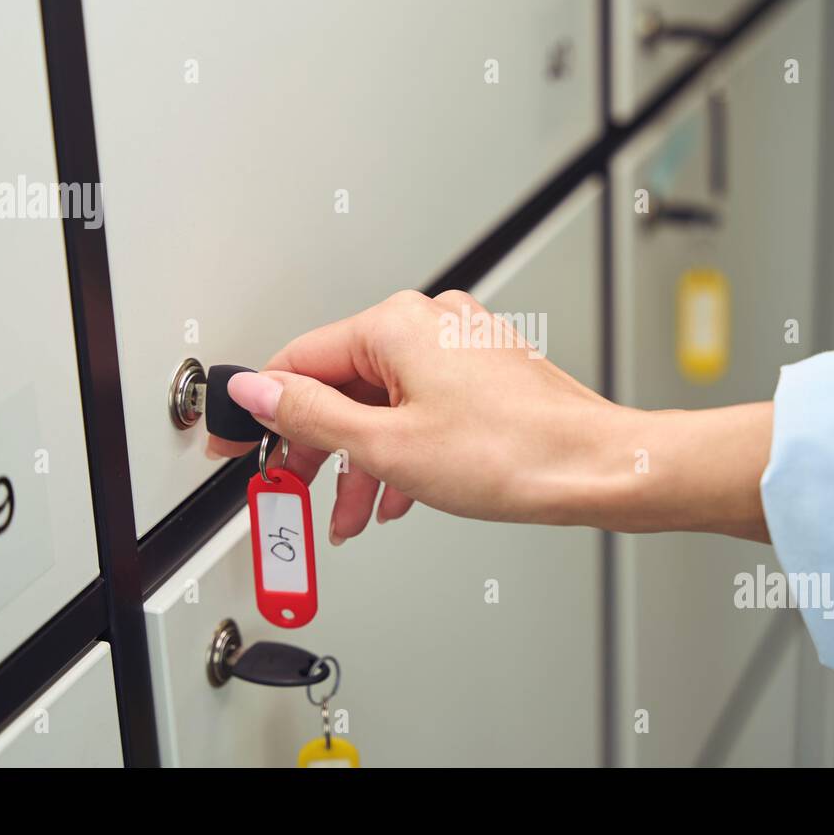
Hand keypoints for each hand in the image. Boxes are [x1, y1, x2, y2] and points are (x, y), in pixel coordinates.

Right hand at [208, 290, 771, 543]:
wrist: (596, 468)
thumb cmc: (513, 452)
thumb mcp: (385, 445)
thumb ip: (310, 416)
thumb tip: (257, 393)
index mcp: (396, 324)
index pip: (298, 361)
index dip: (261, 411)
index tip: (238, 444)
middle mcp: (428, 321)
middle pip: (341, 384)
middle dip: (317, 448)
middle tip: (294, 491)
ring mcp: (459, 345)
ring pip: (382, 402)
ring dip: (360, 460)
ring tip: (353, 513)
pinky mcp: (483, 371)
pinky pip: (419, 406)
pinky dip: (400, 449)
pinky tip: (397, 494)